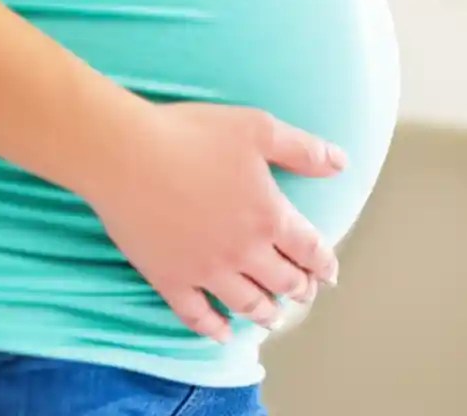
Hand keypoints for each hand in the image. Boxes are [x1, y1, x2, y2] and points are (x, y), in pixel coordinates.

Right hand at [85, 102, 343, 341]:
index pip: (309, 249)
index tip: (331, 274)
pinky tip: (221, 335)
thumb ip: (303, 150)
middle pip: (282, 280)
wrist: (125, 154)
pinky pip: (195, 314)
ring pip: (245, 303)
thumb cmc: (193, 134)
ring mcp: (205, 270)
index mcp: (269, 216)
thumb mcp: (259, 129)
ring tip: (274, 318)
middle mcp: (243, 251)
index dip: (324, 264)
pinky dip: (212, 328)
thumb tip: (342, 164)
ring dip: (265, 313)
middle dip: (299, 289)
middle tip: (305, 294)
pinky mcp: (168, 278)